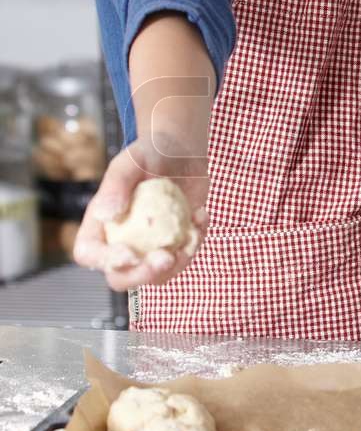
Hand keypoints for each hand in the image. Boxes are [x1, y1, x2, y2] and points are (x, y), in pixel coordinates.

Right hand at [72, 132, 208, 291]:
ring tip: (193, 232)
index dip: (106, 261)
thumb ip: (116, 185)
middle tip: (167, 257)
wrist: (181, 153)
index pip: (89, 254)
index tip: (130, 253)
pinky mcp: (173, 245)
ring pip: (156, 276)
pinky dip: (195, 243)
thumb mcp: (131, 161)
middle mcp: (120, 241)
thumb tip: (105, 216)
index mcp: (100, 224)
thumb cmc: (149, 154)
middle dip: (143, 275)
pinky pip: (182, 259)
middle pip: (121, 277)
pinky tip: (201, 216)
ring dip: (178, 263)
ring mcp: (148, 247)